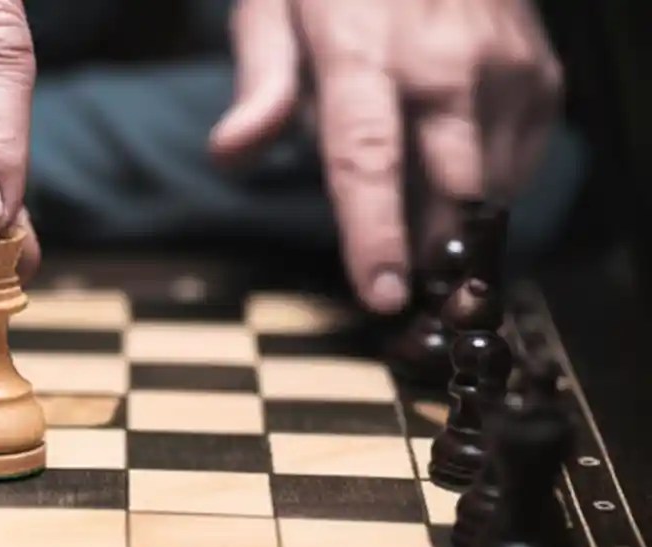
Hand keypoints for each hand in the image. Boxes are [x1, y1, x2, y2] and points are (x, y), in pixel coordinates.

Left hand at [210, 0, 562, 312]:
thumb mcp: (274, 9)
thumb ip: (261, 85)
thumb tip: (229, 154)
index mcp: (365, 53)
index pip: (368, 158)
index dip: (375, 235)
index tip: (381, 295)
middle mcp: (445, 64)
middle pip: (448, 191)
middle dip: (430, 253)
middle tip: (404, 285)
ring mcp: (502, 68)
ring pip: (489, 189)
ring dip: (454, 221)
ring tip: (420, 212)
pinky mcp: (540, 74)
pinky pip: (519, 164)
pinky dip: (487, 185)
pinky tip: (452, 166)